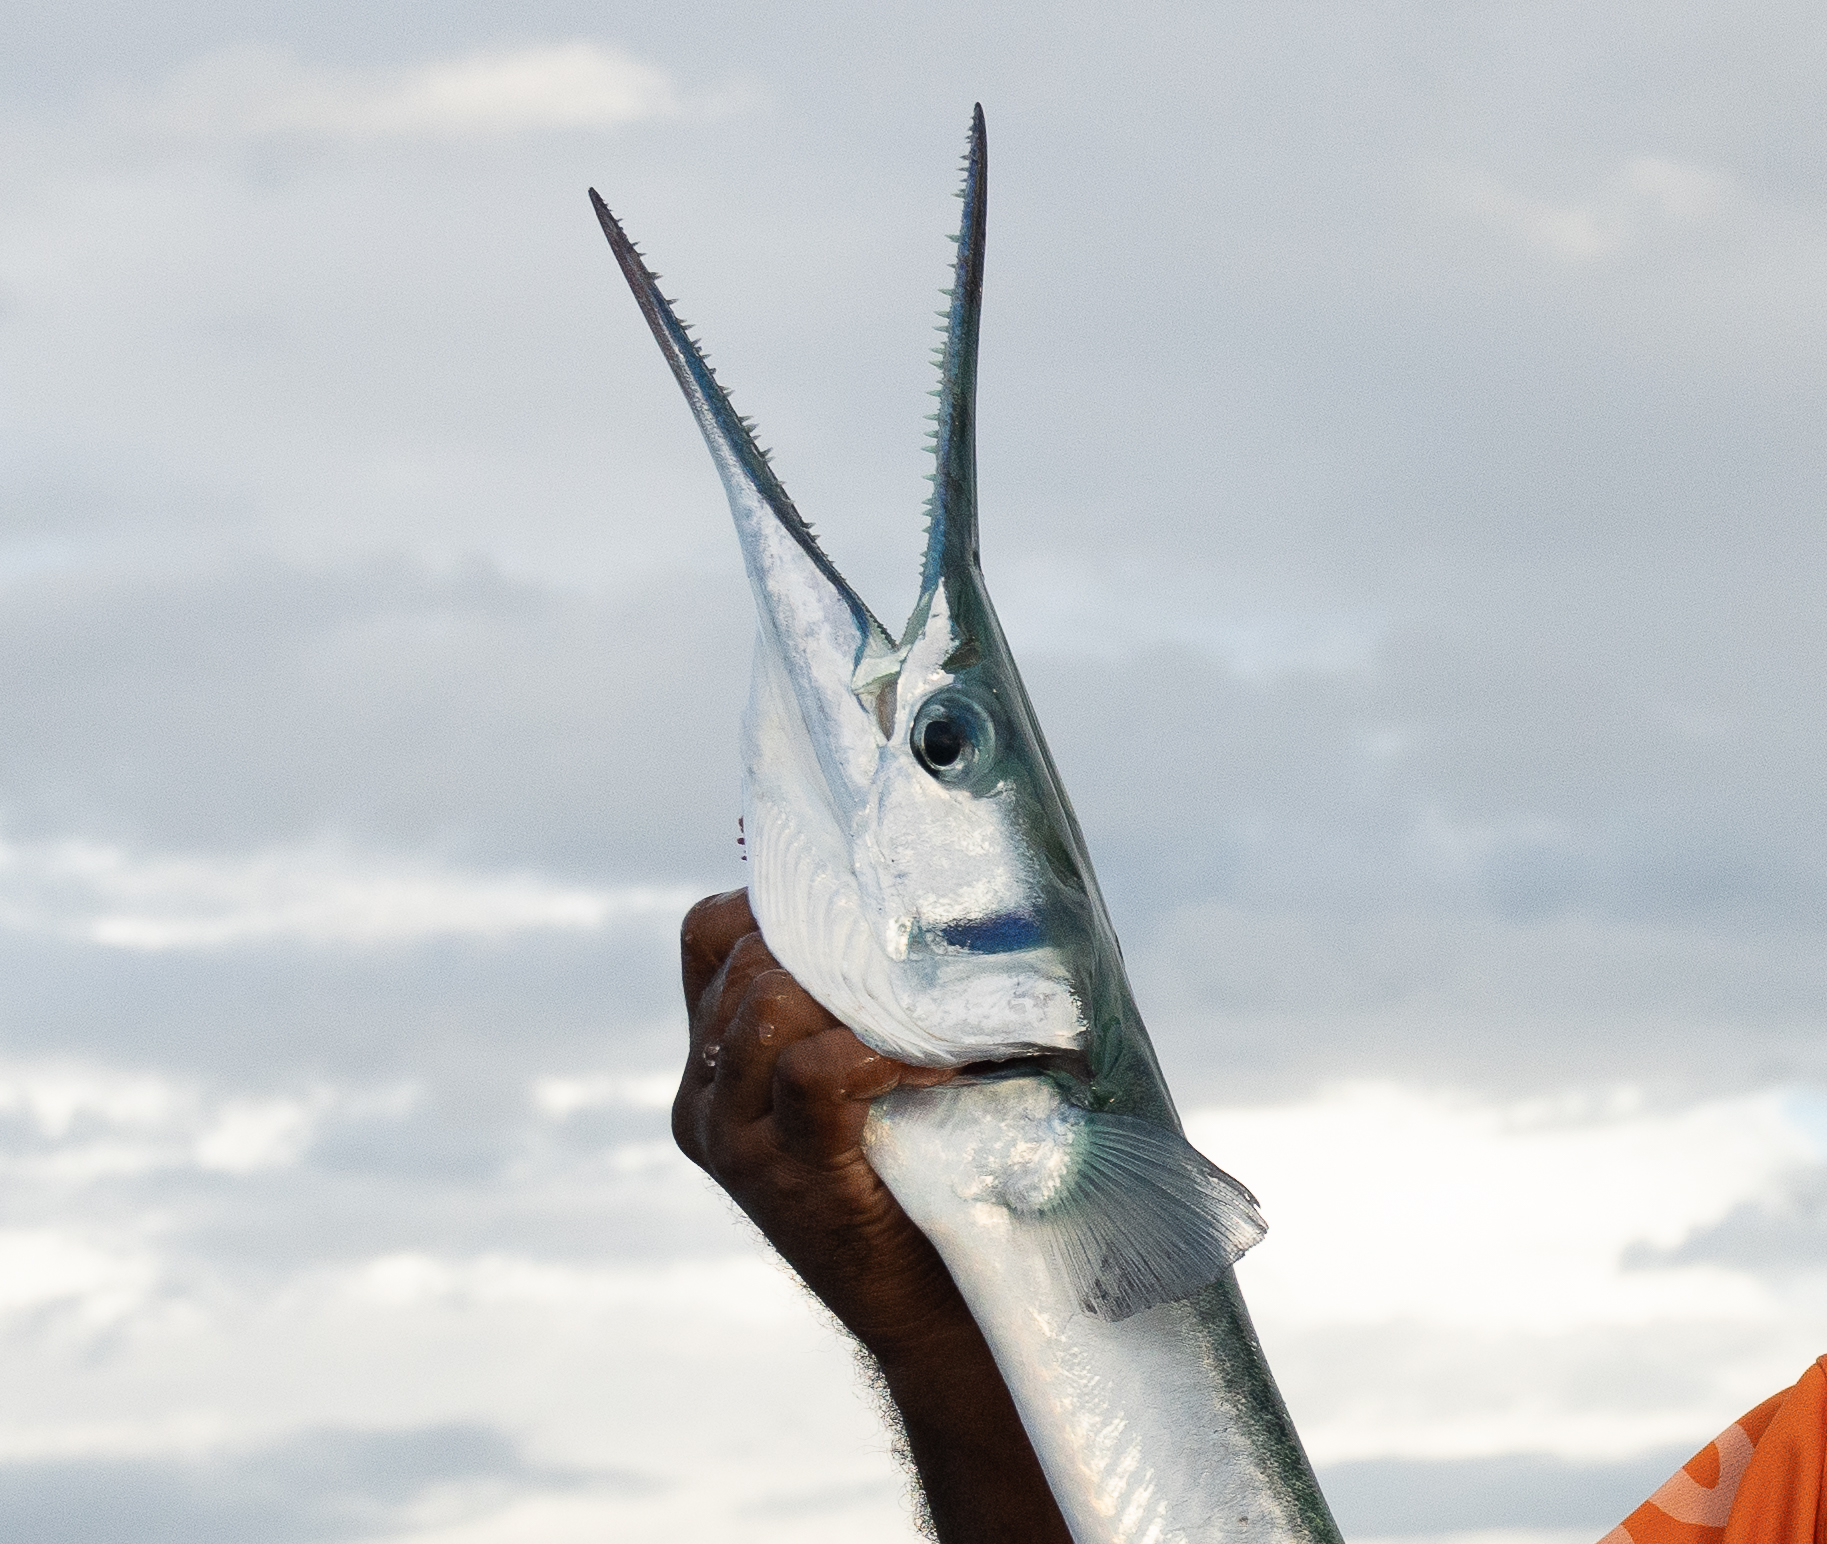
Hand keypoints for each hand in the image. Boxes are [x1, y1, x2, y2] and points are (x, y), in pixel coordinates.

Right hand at [674, 887, 965, 1357]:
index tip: (854, 915)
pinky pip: (817, 1072)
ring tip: (925, 1022)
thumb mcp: (857, 1082)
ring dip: (858, 997)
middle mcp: (705, 1099)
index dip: (772, 904)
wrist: (929, 1311)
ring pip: (766, 1007)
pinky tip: (933, 1070)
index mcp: (712, 1066)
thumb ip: (846, 1011)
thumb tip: (916, 910)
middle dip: (833, 950)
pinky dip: (881, 1054)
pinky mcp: (788, 1175)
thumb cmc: (915, 1175)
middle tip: (914, 973)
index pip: (708, 935)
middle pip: (744, 963)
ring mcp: (736, 1140)